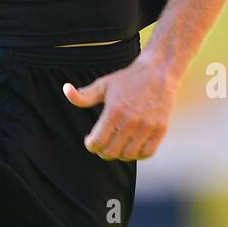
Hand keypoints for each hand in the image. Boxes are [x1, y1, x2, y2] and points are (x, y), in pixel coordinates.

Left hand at [62, 55, 177, 161]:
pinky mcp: (161, 130)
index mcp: (114, 111)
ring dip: (120, 154)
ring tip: (117, 146)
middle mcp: (131, 121)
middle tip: (102, 146)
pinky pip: (147, 153)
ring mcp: (147, 127)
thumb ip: (84, 95)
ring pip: (129, 155)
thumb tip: (66, 90)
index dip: (91, 146)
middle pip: (111, 152)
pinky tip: (133, 147)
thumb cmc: (128, 79)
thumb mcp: (104, 84)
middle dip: (102, 152)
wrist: (158, 71)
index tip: (90, 141)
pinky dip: (138, 155)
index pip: (98, 142)